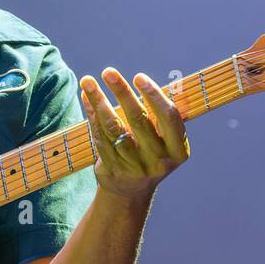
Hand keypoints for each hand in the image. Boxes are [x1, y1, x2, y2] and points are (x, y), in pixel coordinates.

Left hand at [79, 68, 189, 201]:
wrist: (131, 192)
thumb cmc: (150, 153)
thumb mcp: (164, 140)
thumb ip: (157, 116)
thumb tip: (142, 80)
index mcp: (178, 150)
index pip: (169, 118)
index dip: (154, 96)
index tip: (138, 77)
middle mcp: (158, 160)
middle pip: (138, 120)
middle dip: (122, 93)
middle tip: (108, 72)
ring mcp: (134, 167)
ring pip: (114, 129)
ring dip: (99, 102)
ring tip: (88, 81)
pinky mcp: (112, 170)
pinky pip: (99, 137)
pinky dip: (91, 115)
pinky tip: (86, 97)